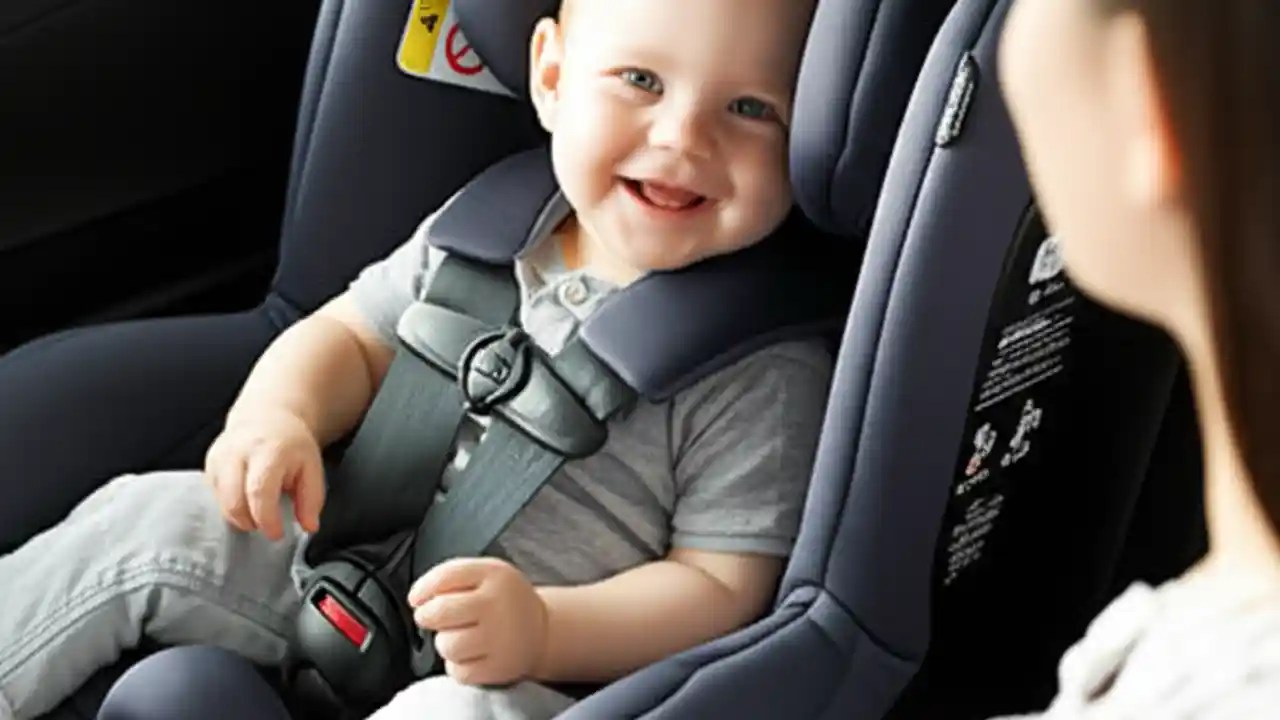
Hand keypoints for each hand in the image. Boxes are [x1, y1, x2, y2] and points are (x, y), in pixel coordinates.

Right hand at [203, 405, 325, 539]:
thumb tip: (309, 527)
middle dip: (250, 522)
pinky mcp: (208, 463)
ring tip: (258, 510)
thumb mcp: (312, 468)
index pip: (259, 492)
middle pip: (233, 501)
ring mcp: (219, 457)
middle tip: (267, 524)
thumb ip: (311, 499)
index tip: (276, 534)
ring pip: (221, 502)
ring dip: (239, 516)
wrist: (267, 417)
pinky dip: (229, 505)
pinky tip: (245, 499)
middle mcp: (237, 452)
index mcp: (268, 451)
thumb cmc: (291, 445)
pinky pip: (214, 496)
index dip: (266, 519)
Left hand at [409, 558, 548, 685]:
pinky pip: (458, 672)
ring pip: (447, 645)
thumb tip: (417, 599)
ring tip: (458, 637)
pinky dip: (458, 666)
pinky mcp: (500, 667)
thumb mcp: (485, 574)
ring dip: (445, 642)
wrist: (540, 630)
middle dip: (427, 617)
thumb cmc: (500, 601)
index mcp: (495, 574)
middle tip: (433, 619)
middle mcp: (499, 604)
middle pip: (440, 612)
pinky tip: (470, 655)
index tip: (416, 599)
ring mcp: (501, 638)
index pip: (446, 576)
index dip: (423, 589)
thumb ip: (451, 577)